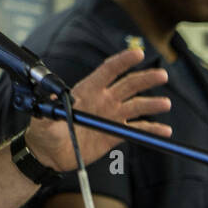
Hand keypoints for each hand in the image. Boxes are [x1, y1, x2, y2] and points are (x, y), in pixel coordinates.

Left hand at [24, 47, 171, 172]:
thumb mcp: (43, 119)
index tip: (138, 53)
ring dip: (151, 104)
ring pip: (136, 105)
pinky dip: (151, 130)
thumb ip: (49, 108)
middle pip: (128, 85)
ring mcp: (110, 116)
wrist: (49, 154)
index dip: (122, 61)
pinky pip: (136, 129)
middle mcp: (102, 100)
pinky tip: (164, 131)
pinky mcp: (114, 134)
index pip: (107, 71)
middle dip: (145, 79)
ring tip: (164, 104)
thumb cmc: (43, 132)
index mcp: (87, 91)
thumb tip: (50, 96)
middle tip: (161, 75)